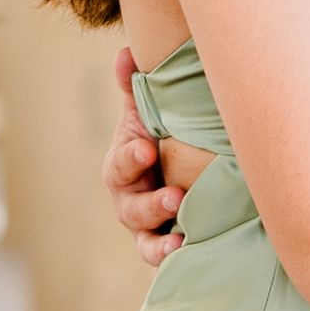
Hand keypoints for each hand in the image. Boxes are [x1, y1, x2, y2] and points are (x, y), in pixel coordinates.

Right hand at [103, 46, 213, 264]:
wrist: (176, 175)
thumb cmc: (159, 141)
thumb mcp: (146, 116)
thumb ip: (136, 88)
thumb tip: (126, 52)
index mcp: (124, 165)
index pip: (122, 164)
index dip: (131, 157)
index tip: (146, 149)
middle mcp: (130, 200)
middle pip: (132, 207)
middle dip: (151, 203)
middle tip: (174, 196)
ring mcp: (146, 227)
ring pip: (145, 240)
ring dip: (160, 240)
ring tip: (180, 238)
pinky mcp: (163, 246)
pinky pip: (161, 258)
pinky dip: (170, 258)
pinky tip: (187, 255)